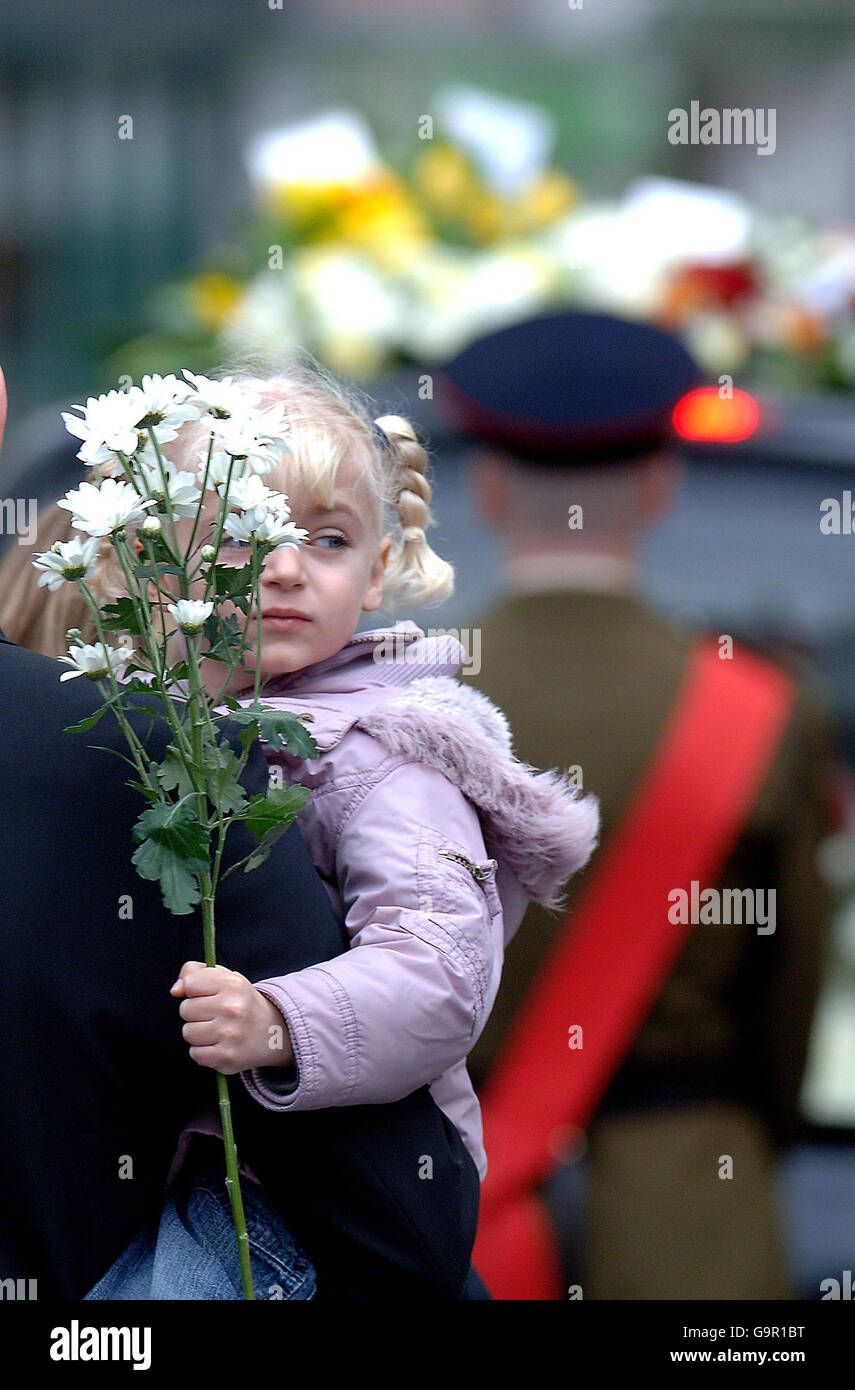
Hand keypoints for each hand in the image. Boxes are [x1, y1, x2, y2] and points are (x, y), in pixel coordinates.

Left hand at [170, 961, 294, 1074]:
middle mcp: (232, 1008)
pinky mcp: (226, 1057)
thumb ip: (195, 973)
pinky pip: (195, 1054)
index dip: (194, 990)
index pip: (190, 983)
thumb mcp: (225, 978)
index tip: (207, 994)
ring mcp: (229, 1034)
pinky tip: (218, 1045)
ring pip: (188, 1032)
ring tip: (217, 1030)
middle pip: (185, 1009)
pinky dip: (203, 1051)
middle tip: (214, 1014)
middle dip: (195, 1012)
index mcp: (232, 984)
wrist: (272, 1032)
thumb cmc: (241, 1002)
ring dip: (198, 1033)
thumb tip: (175, 990)